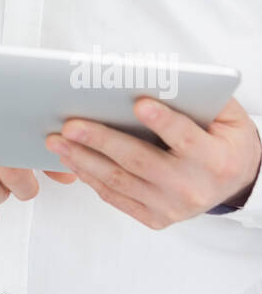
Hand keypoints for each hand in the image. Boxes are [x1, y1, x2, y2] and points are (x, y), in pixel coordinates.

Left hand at [45, 95, 261, 228]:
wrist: (236, 181)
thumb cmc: (224, 138)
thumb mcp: (225, 113)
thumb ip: (199, 95)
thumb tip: (154, 75)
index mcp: (214, 159)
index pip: (184, 137)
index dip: (162, 121)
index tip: (139, 102)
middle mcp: (191, 188)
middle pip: (139, 161)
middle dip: (101, 140)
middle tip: (70, 124)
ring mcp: (171, 207)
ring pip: (120, 181)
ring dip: (84, 159)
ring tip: (57, 140)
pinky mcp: (154, 218)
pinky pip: (116, 196)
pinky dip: (91, 177)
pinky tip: (71, 159)